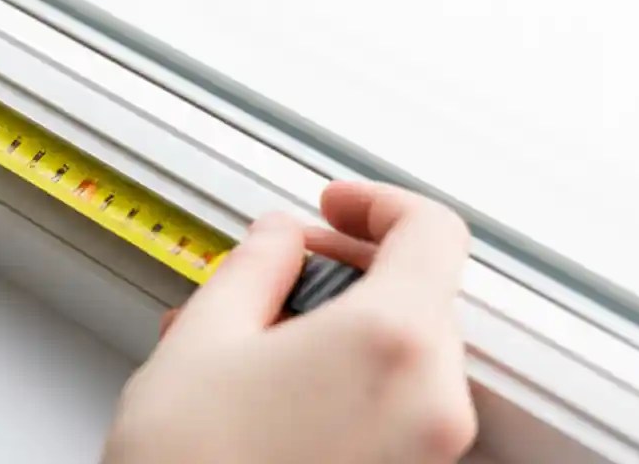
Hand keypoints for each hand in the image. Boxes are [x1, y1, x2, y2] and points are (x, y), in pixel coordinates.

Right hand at [103, 181, 475, 463]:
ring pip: (399, 351)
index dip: (377, 200)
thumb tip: (277, 238)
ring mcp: (426, 453)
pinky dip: (340, 374)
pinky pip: (391, 403)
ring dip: (334, 323)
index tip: (335, 203)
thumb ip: (256, 264)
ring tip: (249, 334)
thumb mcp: (207, 335)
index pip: (431, 231)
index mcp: (394, 343)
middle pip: (417, 292)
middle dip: (343, 268)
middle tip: (279, 265)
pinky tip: (267, 381)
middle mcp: (431, 402)